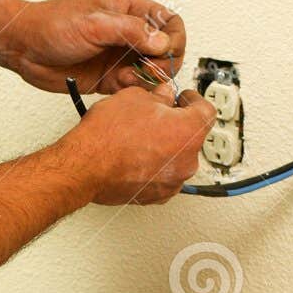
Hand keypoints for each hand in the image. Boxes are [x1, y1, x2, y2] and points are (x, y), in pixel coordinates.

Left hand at [2, 0, 187, 94]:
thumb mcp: (93, 22)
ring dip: (147, 80)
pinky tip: (117, 86)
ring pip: (153, 72)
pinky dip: (132, 91)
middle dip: (162, 64)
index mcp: (130, 9)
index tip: (164, 52)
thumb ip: (130, 31)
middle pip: (167, 51)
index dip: (174, 39)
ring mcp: (121, 56)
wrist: (25, 48)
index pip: (170, 22)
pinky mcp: (111, 78)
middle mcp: (129, 33)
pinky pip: (134, 88)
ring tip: (126, 78)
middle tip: (147, 70)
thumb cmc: (52, 25)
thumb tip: (161, 42)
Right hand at [63, 85, 216, 204]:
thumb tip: (162, 97)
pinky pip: (163, 176)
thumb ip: (158, 96)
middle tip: (157, 115)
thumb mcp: (135, 97)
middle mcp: (187, 160)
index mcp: (189, 131)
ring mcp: (173, 182)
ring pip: (177, 158)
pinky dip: (154, 166)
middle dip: (177, 124)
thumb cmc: (108, 135)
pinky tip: (136, 156)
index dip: (194, 100)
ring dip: (165, 147)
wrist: (85, 167)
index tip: (185, 98)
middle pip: (192, 137)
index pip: (206, 110)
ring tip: (141, 137)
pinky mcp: (157, 196)